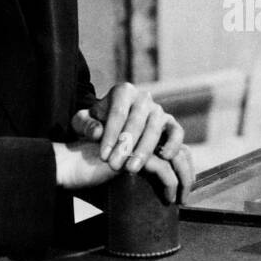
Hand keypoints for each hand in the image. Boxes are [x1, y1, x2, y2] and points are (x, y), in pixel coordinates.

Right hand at [53, 140, 189, 203]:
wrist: (69, 165)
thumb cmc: (93, 168)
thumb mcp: (123, 165)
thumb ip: (141, 165)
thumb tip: (167, 178)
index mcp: (143, 132)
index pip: (174, 144)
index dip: (183, 164)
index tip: (185, 185)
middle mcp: (144, 131)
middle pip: (179, 149)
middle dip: (187, 173)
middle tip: (186, 194)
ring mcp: (140, 140)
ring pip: (175, 157)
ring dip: (182, 179)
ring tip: (179, 198)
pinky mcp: (134, 153)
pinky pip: (162, 168)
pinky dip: (168, 184)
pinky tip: (166, 197)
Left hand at [72, 83, 194, 197]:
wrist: (114, 127)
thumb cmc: (96, 124)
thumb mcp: (83, 122)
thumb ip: (85, 125)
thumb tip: (97, 132)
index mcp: (123, 91)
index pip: (118, 112)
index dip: (111, 135)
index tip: (103, 156)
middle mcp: (144, 98)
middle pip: (137, 121)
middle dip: (125, 146)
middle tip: (115, 166)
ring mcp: (159, 110)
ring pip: (155, 128)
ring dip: (144, 149)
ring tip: (131, 169)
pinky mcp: (171, 124)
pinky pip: (176, 132)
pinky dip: (173, 143)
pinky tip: (164, 158)